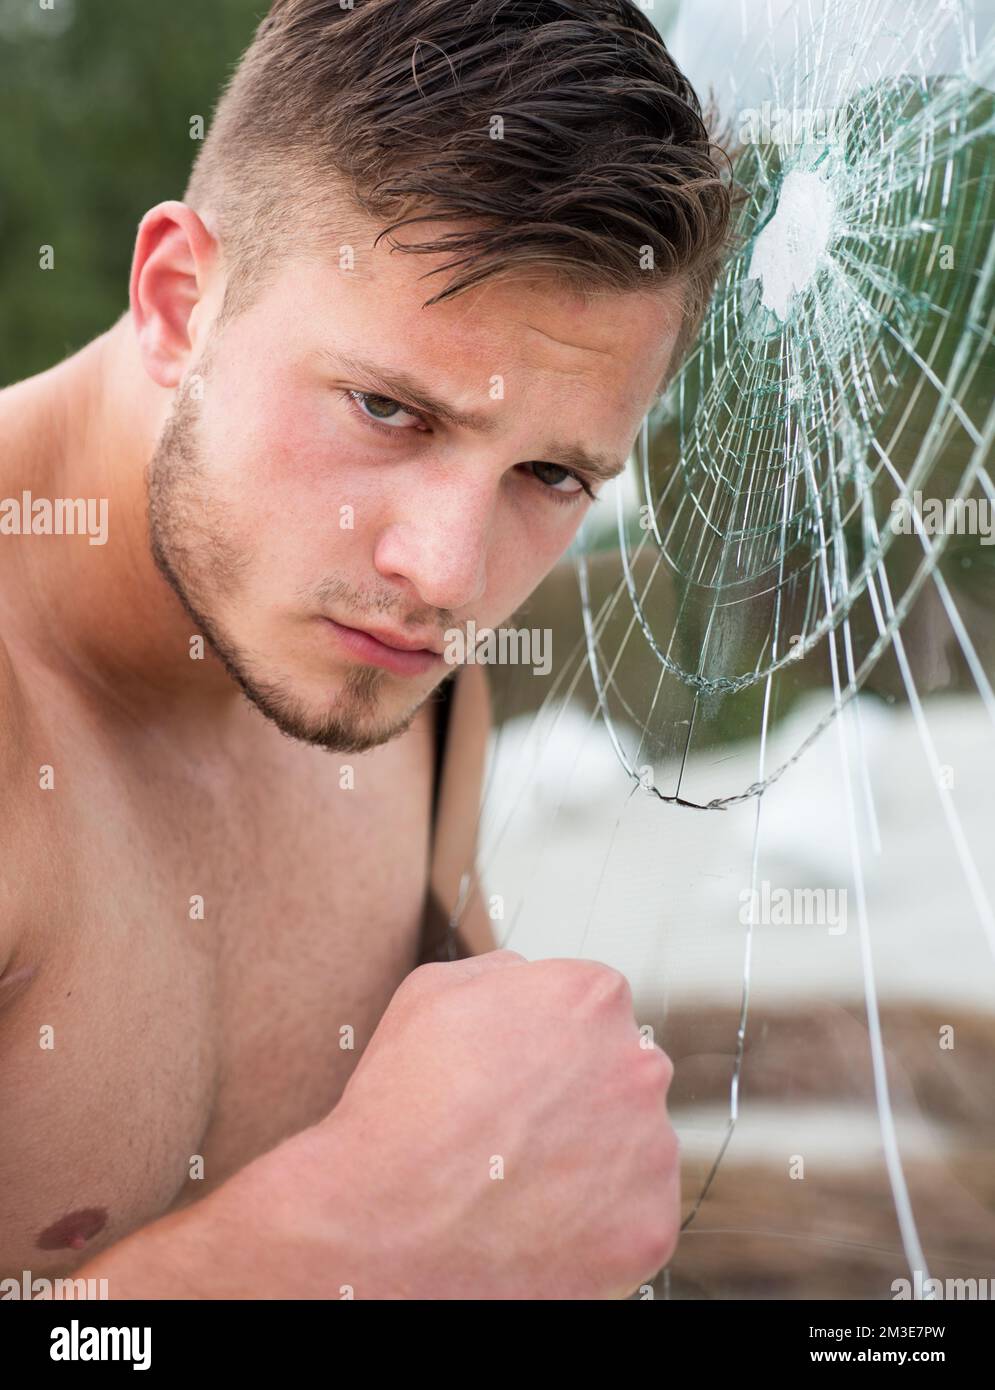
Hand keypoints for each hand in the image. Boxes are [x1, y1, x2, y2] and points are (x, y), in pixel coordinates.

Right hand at [266, 950, 679, 1299]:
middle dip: (579, 1097)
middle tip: (516, 1132)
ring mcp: (653, 1148)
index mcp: (592, 997)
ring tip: (519, 1184)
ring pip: (633, 1146)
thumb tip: (531, 977)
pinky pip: (634, 1217)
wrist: (384, 1226)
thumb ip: (503, 971)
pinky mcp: (650, 1224)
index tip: (514, 1075)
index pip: (593, 1009)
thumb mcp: (430, 990)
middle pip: (621, 1074)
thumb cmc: (400, 1104)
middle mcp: (638, 1064)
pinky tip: (538, 1225)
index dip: (547, 1042)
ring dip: (591, 1160)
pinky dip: (596, 1225)